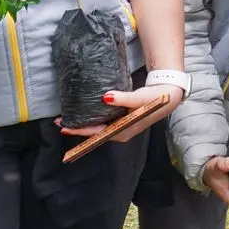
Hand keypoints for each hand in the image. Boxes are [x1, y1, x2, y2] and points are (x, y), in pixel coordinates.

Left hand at [59, 84, 185, 142]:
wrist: (169, 95)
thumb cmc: (155, 99)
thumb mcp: (139, 99)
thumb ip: (123, 99)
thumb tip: (105, 98)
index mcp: (123, 131)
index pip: (97, 134)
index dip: (80, 131)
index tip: (64, 127)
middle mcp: (120, 131)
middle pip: (94, 132)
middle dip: (77, 128)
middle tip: (59, 121)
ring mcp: (120, 126)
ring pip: (97, 127)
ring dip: (83, 123)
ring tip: (67, 117)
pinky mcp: (121, 118)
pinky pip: (102, 120)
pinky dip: (92, 117)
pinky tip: (84, 112)